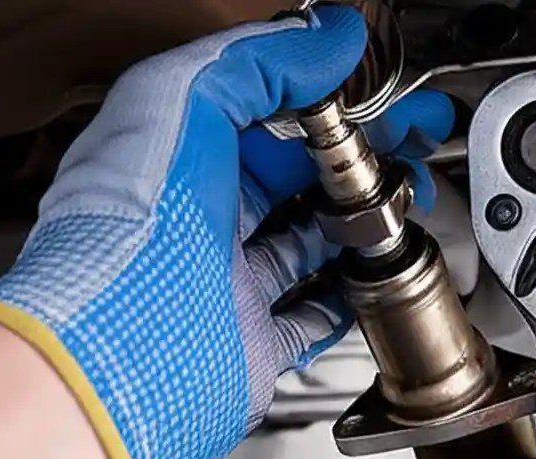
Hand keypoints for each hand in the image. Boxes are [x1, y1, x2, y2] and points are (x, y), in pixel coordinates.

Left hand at [0, 6, 453, 458]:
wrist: (120, 347)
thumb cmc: (131, 222)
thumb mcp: (186, 97)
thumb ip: (259, 61)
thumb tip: (328, 34)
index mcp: (182, 156)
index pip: (268, 114)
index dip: (329, 101)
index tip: (381, 93)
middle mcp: (203, 220)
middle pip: (297, 178)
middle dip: (359, 160)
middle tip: (414, 146)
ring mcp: (229, 283)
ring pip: (309, 243)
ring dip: (359, 225)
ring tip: (404, 205)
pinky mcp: (252, 345)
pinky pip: (311, 317)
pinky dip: (346, 299)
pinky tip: (371, 278)